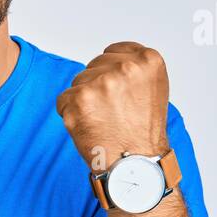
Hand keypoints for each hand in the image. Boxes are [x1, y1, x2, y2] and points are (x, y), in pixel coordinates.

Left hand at [55, 42, 169, 170]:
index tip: (120, 92)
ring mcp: (102, 83)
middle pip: (94, 66)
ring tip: (104, 121)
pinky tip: (90, 127)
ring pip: (78, 82)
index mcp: (148, 60)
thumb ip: (133, 67)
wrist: (135, 165)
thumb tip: (106, 59)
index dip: (112, 73)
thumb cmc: (142, 131)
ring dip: (85, 101)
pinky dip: (71, 114)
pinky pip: (64, 99)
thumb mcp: (152, 88)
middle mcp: (126, 68)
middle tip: (113, 112)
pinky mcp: (79, 99)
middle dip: (97, 87)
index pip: (114, 51)